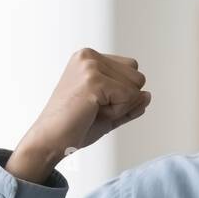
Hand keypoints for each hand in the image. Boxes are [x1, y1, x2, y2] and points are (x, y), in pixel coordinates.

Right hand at [8, 48, 150, 181]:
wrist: (51, 141)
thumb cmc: (75, 126)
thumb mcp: (110, 111)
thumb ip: (131, 102)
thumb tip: (148, 95)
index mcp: (89, 58)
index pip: (133, 70)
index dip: (121, 93)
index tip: (95, 102)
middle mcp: (89, 56)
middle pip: (138, 77)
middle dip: (123, 100)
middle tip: (94, 109)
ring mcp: (90, 66)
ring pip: (135, 87)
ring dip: (119, 106)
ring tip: (92, 110)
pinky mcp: (94, 81)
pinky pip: (129, 97)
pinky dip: (117, 112)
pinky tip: (93, 112)